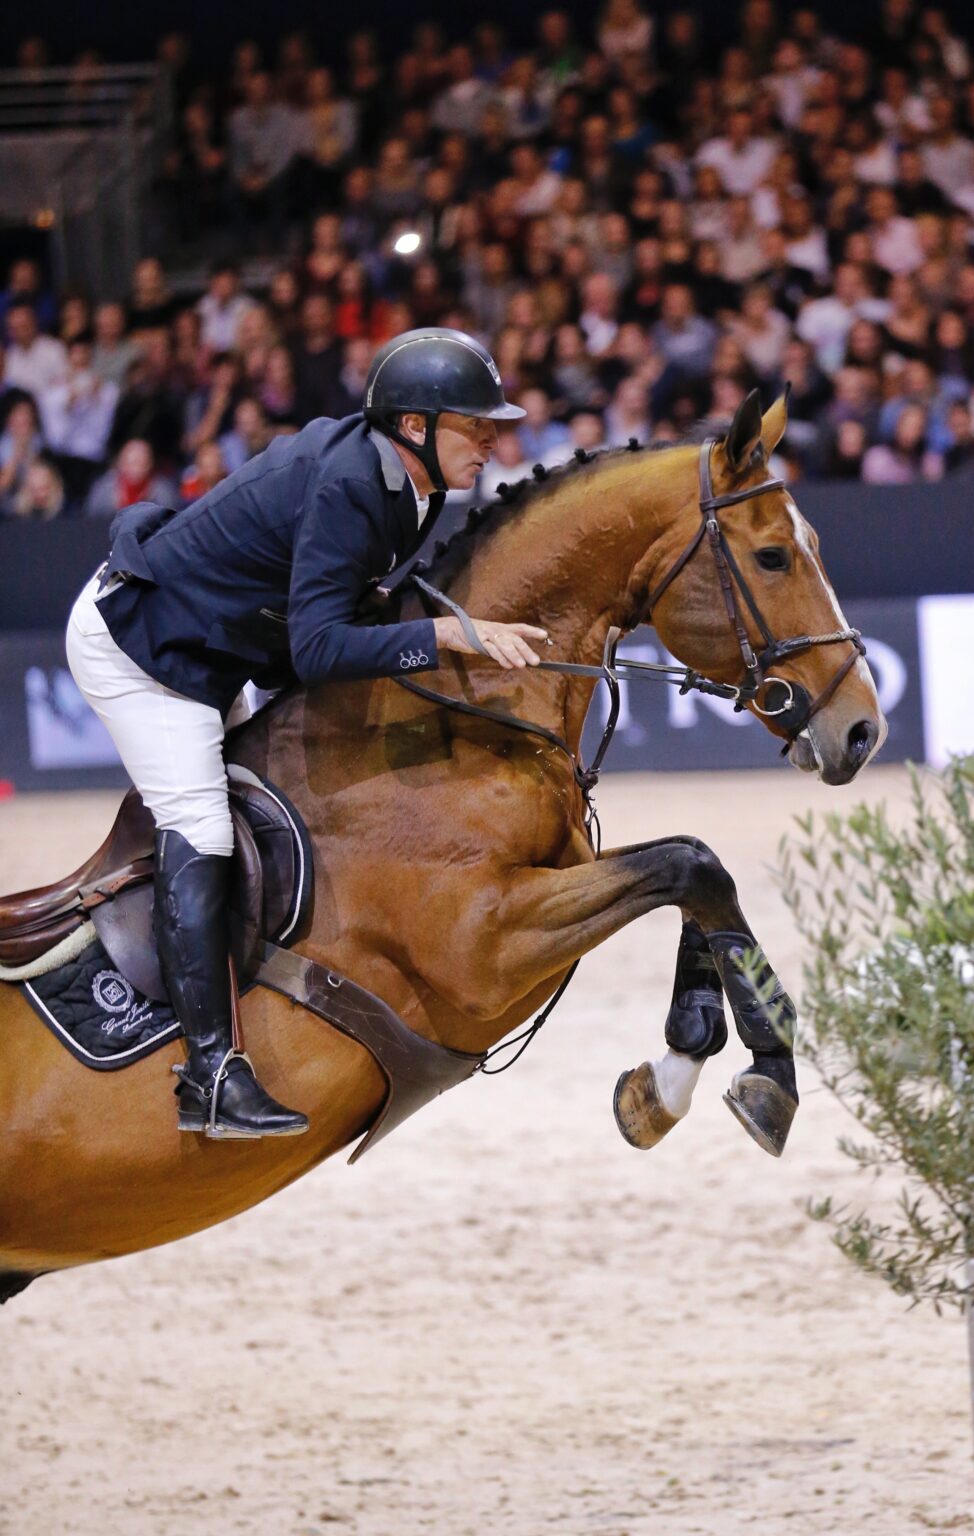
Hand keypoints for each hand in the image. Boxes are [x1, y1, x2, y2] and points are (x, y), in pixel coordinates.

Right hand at [433, 615, 548, 669]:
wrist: (454, 630)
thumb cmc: (474, 635)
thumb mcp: (491, 637)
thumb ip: (503, 647)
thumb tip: (518, 658)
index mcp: (502, 628)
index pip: (521, 628)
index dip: (533, 631)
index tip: (545, 636)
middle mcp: (498, 630)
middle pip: (516, 639)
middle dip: (526, 650)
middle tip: (536, 661)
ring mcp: (489, 635)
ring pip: (505, 645)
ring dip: (515, 655)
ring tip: (522, 665)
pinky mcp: (479, 642)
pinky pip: (492, 651)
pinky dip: (500, 658)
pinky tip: (508, 665)